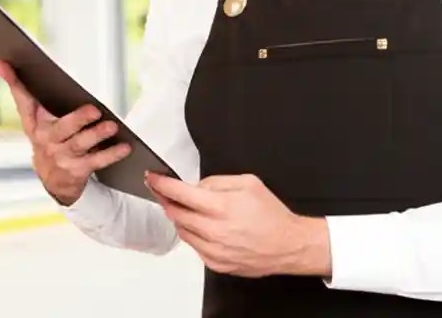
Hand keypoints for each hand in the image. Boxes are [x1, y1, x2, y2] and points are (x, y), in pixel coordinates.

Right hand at [0, 60, 130, 204]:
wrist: (53, 179)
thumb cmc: (49, 138)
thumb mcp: (36, 118)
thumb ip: (26, 91)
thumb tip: (4, 62)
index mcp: (34, 122)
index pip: (22, 97)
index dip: (12, 79)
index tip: (2, 61)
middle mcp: (45, 140)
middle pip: (61, 128)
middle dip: (77, 119)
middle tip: (94, 110)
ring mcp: (61, 156)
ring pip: (81, 144)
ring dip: (97, 135)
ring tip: (112, 126)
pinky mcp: (77, 170)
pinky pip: (97, 161)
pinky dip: (111, 154)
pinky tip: (124, 146)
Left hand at [145, 172, 330, 278]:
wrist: (289, 245)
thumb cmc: (272, 215)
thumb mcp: (248, 183)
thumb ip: (217, 182)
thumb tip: (196, 186)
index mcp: (221, 207)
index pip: (180, 194)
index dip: (161, 184)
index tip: (152, 178)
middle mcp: (214, 230)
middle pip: (175, 213)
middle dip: (166, 199)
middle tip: (162, 191)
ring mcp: (214, 250)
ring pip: (182, 230)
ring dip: (179, 217)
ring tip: (187, 208)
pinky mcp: (216, 264)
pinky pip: (194, 246)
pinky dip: (193, 234)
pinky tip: (202, 227)